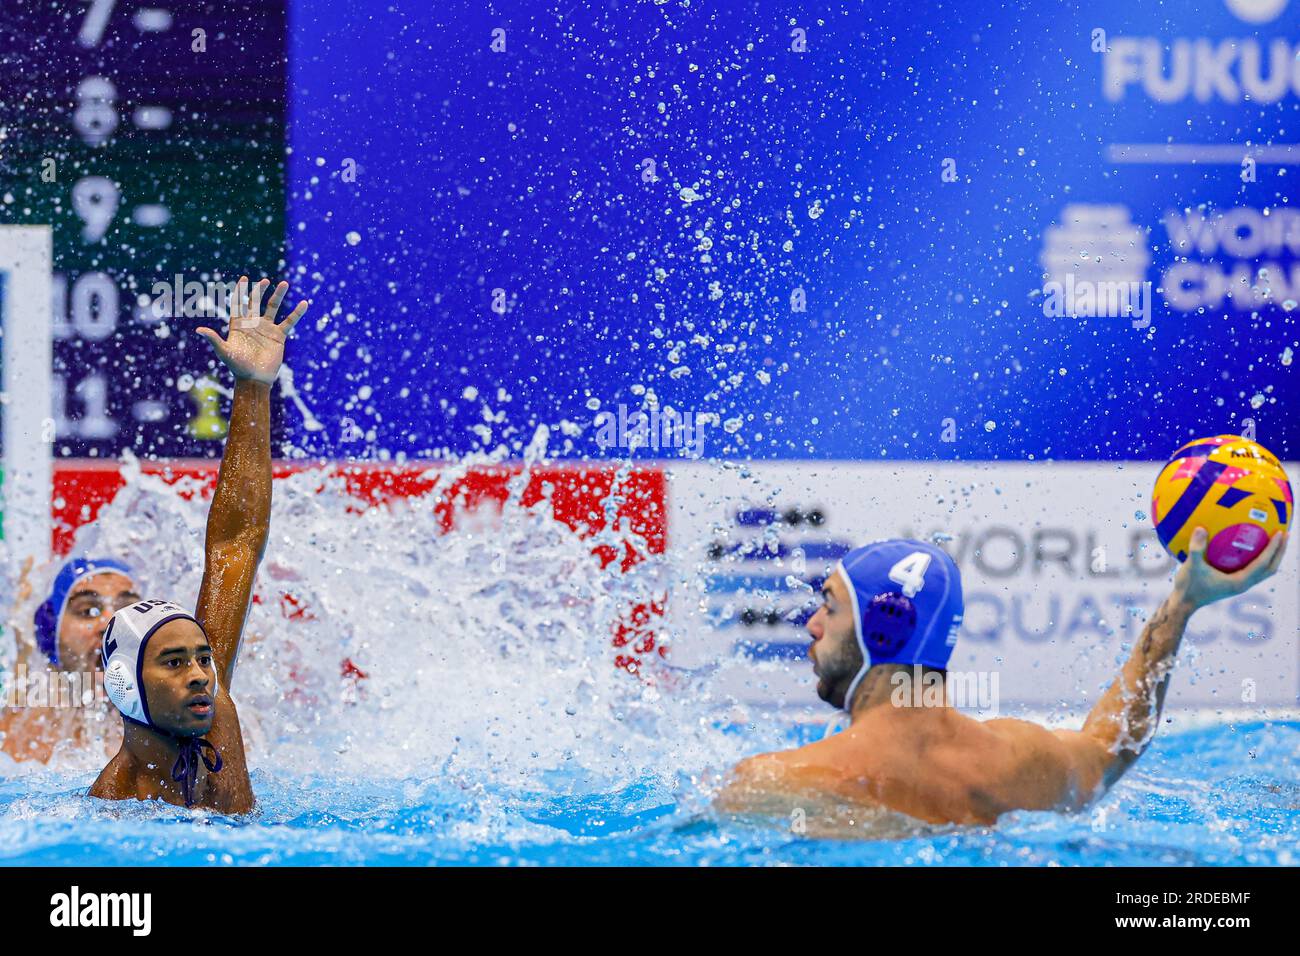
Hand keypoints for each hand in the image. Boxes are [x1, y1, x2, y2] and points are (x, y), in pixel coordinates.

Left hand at [197, 277, 307, 384]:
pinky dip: (296, 313)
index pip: (239, 303)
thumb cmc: (237, 366)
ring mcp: (266, 329)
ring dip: (279, 295)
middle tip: (265, 281)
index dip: (241, 291)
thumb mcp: (224, 351)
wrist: (255, 379)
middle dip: (260, 290)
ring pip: (273, 308)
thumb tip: (198, 330)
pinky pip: (289, 322)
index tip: (245, 278)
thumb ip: (213, 339)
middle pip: (256, 302)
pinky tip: (304, 303)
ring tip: (285, 283)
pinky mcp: (279, 336)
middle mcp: (253, 324)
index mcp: (238, 324)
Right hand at [1173, 526, 1287, 610]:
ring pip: (1265, 571)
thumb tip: (1201, 528)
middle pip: (1270, 568)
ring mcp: (1241, 585)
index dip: (1273, 548)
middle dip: (1280, 552)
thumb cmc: (1188, 586)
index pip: (1263, 563)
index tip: (1279, 533)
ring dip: (1273, 556)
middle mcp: (1244, 584)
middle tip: (1284, 534)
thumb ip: (1196, 549)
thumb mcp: (1191, 566)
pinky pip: (1255, 570)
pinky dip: (1260, 559)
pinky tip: (1253, 548)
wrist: (1184, 603)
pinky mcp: (1236, 583)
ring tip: (1276, 541)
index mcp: (1239, 582)